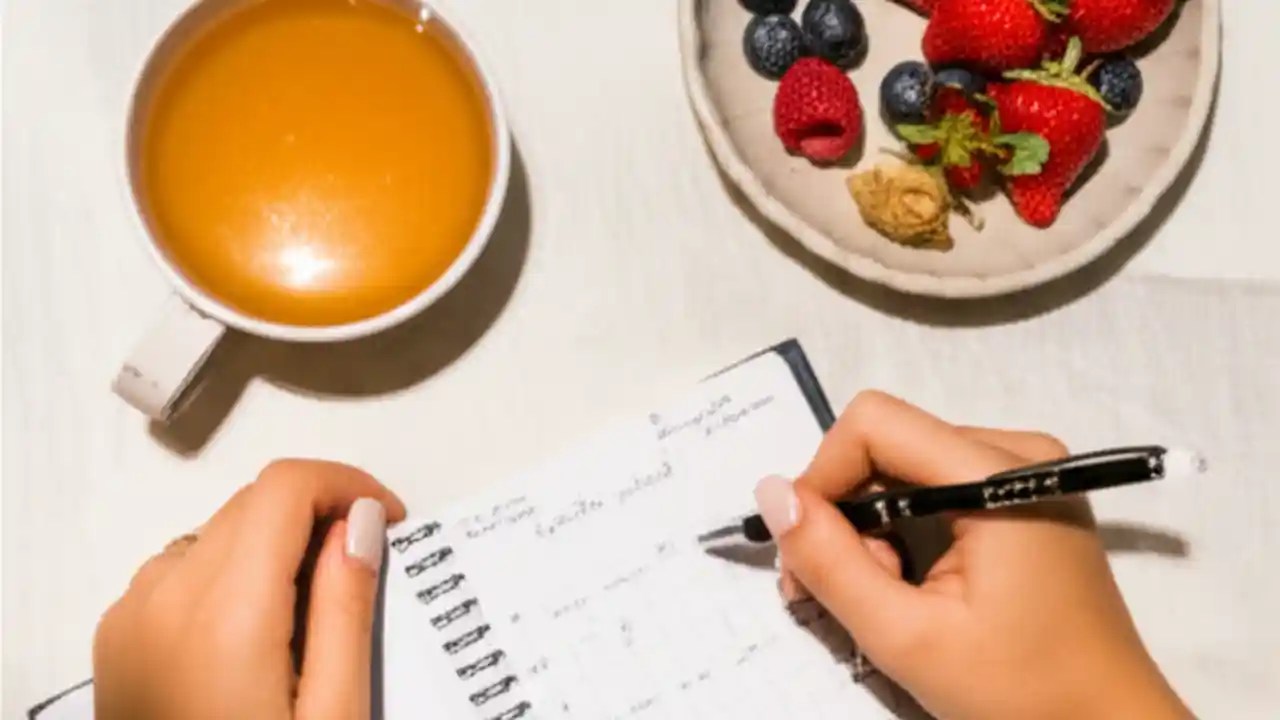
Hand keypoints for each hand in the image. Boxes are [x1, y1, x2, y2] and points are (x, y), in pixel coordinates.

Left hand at [93, 460, 405, 719]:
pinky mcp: (118, 637)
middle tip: (364, 573)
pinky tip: (258, 635)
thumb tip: (357, 524)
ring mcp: (132, 616)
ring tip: (311, 617)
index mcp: (224, 612)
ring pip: (217, 531)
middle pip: (252, 503)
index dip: (346, 485)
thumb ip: (345, 608)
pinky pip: (182, 568)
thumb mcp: (332, 714)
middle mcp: (164, 597)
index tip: (384, 521)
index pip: (284, 487)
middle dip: (318, 516)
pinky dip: (230, 573)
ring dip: (273, 544)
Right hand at [753, 392, 1190, 719]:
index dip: (822, 478)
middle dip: (843, 514)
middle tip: (829, 592)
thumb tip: (770, 492)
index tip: (805, 552)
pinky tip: (907, 586)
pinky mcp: (1026, 499)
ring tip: (874, 598)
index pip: (872, 424)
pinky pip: (935, 487)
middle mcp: (1015, 452)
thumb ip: (831, 561)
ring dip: (870, 529)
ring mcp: (1025, 473)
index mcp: (998, 472)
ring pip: (904, 467)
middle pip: (887, 444)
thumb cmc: (1018, 692)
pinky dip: (903, 531)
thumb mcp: (907, 636)